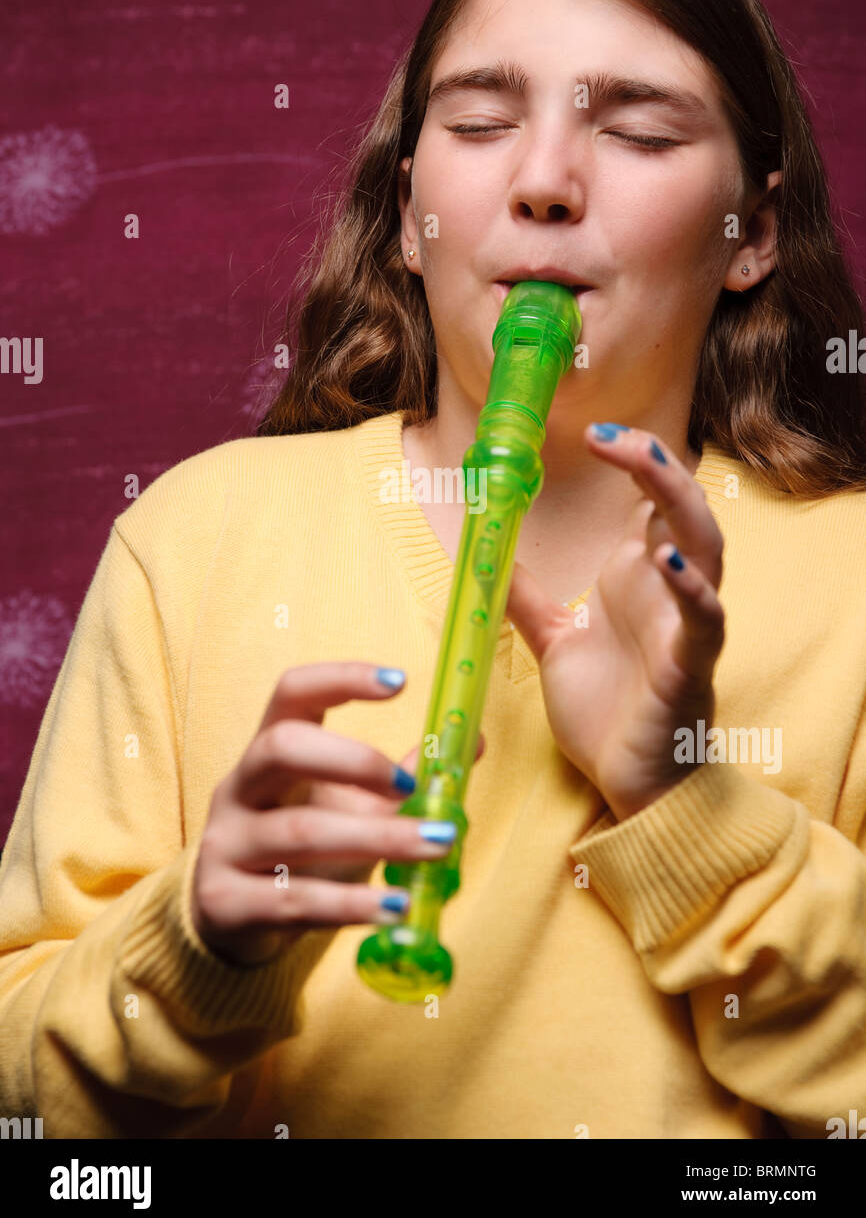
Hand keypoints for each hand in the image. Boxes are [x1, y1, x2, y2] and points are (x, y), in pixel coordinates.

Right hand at [191, 661, 483, 965]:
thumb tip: (472, 741)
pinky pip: (295, 899)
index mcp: (268, 753)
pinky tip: (397, 908)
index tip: (401, 680)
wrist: (233, 922)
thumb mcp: (348, 807)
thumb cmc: (301, 853)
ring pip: (299, 831)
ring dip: (376, 838)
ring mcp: (226, 846)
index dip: (341, 679)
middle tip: (410, 784)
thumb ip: (402, 779)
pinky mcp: (226, 903)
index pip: (292, 693)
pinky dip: (352, 904)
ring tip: (436, 847)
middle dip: (354, 760)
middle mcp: (239, 790)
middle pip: (281, 747)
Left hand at [505, 424, 724, 820]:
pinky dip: (691, 587)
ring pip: (706, 546)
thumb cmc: (606, 711)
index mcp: (639, 577)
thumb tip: (487, 556)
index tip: (592, 435)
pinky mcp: (690, 665)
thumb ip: (528, 599)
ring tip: (646, 464)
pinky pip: (703, 617)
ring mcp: (685, 623)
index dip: (632, 460)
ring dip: (679, 503)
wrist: (629, 782)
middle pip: (681, 507)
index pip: (650, 499)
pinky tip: (667, 560)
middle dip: (653, 463)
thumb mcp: (554, 643)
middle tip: (607, 435)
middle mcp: (669, 590)